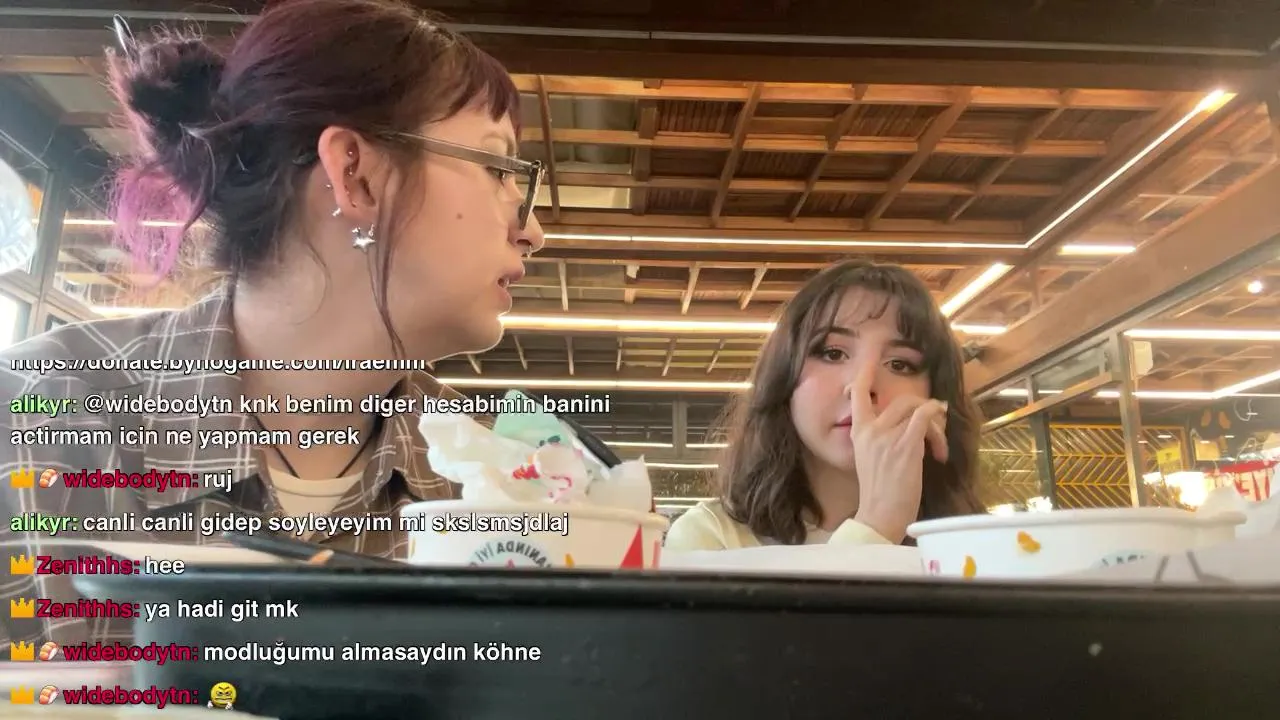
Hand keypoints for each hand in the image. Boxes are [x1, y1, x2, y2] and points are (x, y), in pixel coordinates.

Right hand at [845, 362, 948, 543]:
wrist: (879, 515)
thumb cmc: (879, 494)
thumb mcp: (871, 460)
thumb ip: (882, 440)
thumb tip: (910, 429)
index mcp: (858, 433)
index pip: (858, 395)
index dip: (864, 375)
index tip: (870, 359)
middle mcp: (871, 430)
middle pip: (901, 400)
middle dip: (924, 409)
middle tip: (935, 428)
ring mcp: (888, 436)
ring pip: (917, 408)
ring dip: (936, 423)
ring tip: (939, 446)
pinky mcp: (906, 446)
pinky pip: (925, 418)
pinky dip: (937, 420)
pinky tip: (941, 437)